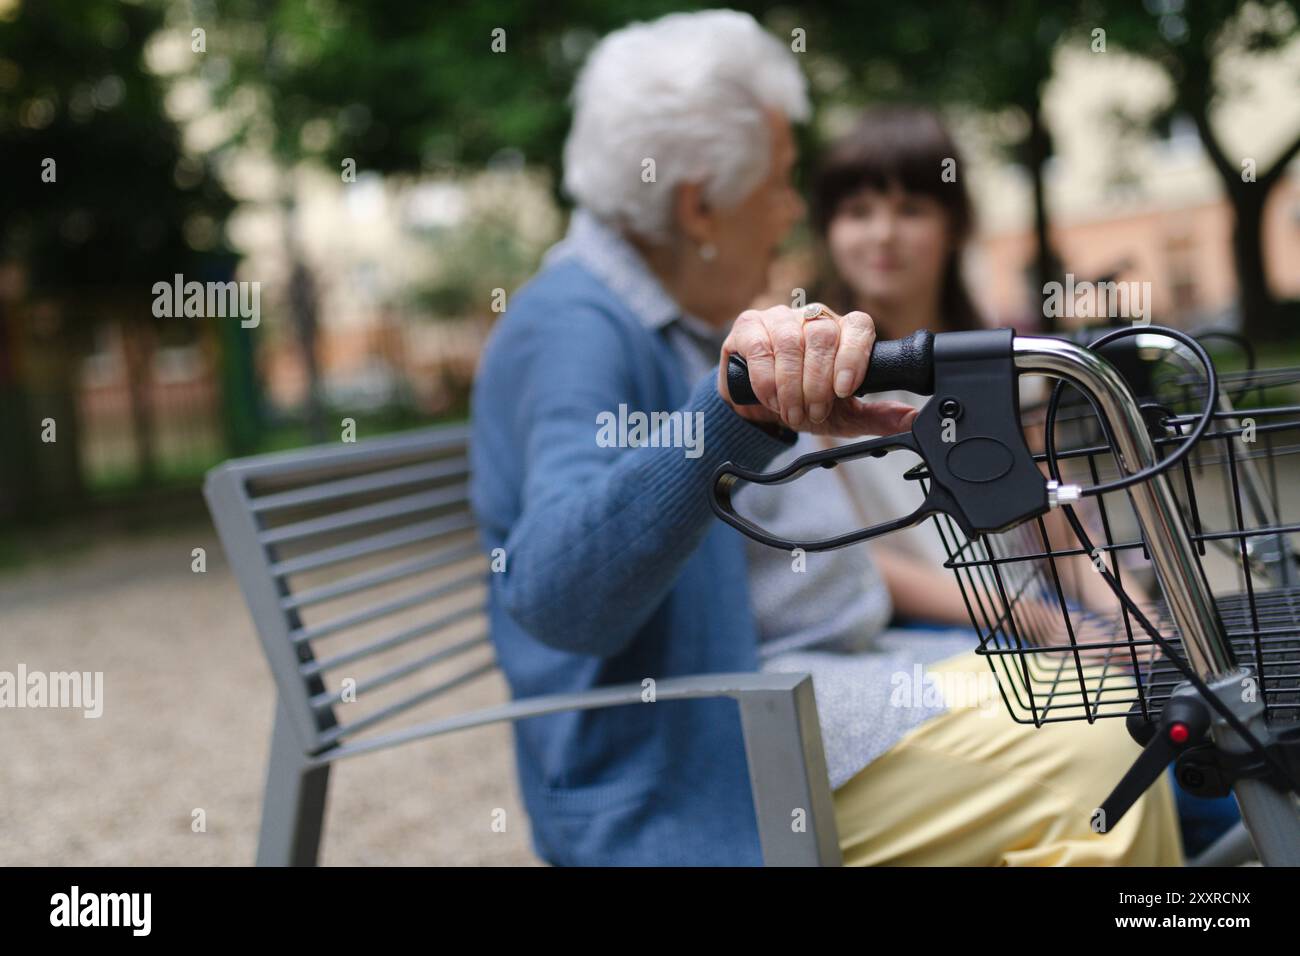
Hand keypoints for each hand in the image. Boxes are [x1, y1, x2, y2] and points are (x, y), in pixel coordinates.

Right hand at [717, 304, 917, 436]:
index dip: (854, 356)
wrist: (759, 408)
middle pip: (824, 335)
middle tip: (814, 412)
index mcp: (842, 331)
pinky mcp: (749, 326)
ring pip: (791, 341)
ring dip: (792, 385)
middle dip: (819, 382)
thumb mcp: (843, 416)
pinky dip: (766, 380)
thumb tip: (911, 418)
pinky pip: (761, 347)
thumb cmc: (804, 403)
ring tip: (792, 411)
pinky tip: (771, 399)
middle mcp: (813, 317)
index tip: (846, 389)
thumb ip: (876, 415)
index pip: (858, 326)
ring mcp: (780, 317)